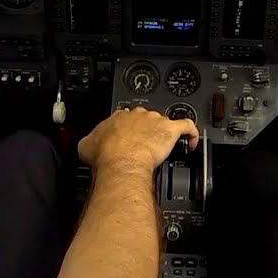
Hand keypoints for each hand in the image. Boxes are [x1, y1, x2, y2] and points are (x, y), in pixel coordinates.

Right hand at [78, 107, 198, 174]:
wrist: (121, 162)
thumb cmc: (106, 156)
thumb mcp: (86, 147)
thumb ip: (88, 142)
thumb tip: (86, 146)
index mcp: (119, 117)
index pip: (126, 117)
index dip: (129, 129)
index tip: (129, 138)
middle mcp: (138, 116)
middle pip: (145, 118)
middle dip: (146, 130)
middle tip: (144, 145)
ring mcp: (155, 121)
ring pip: (164, 121)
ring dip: (164, 133)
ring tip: (164, 146)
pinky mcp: (170, 130)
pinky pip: (186, 126)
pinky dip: (191, 132)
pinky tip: (191, 142)